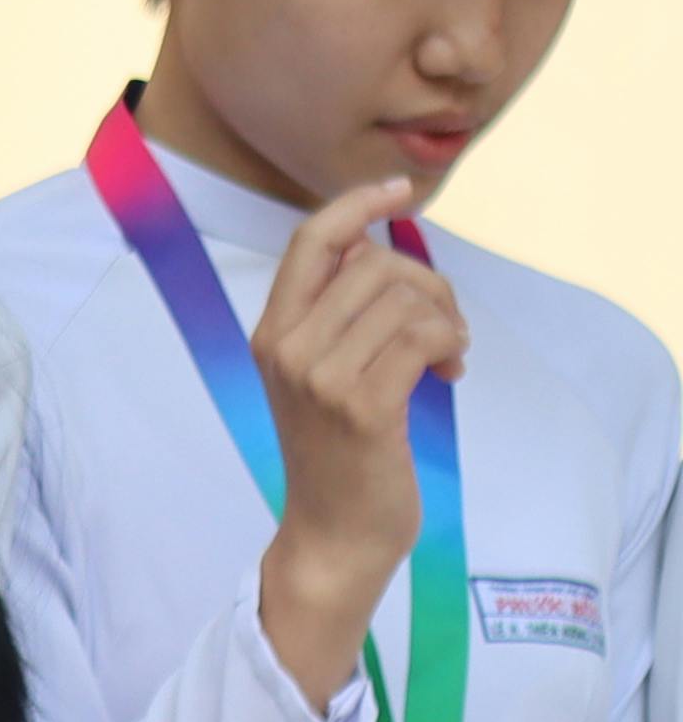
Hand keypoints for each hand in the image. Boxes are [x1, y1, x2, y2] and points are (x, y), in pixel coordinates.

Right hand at [248, 180, 465, 706]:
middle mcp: (285, 347)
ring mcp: (319, 377)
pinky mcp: (360, 405)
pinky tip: (450, 372)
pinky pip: (421, 337)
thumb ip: (338, 317)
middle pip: (373, 264)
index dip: (358, 205)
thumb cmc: (339, 454)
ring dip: (445, 318)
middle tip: (445, 325)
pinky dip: (449, 345)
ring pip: (403, 299)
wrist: (335, 532)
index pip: (310, 242)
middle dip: (428, 283)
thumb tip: (377, 250)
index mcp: (271, 333)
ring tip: (449, 352)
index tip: (402, 189)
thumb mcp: (320, 376)